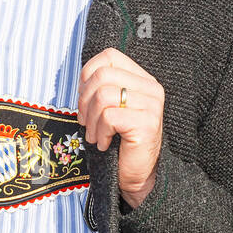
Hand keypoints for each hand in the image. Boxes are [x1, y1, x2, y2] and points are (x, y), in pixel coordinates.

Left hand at [78, 49, 162, 205]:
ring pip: (102, 96)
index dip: (88, 74)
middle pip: (102, 76)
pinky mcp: (146, 123)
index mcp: (142, 79)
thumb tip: (82, 80)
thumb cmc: (120, 142)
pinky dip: (99, 133)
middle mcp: (151, 88)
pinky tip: (105, 143)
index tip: (84, 98)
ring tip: (95, 135)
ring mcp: (151, 105)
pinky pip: (109, 117)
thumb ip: (102, 88)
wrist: (138, 175)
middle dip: (84, 101)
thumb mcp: (110, 109)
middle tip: (85, 122)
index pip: (109, 57)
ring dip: (91, 121)